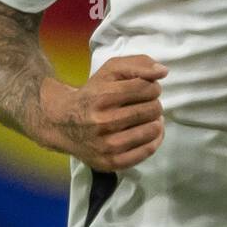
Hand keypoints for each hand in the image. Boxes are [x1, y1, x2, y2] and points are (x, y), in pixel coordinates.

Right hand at [39, 55, 166, 171]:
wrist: (63, 124)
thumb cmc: (93, 94)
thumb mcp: (110, 70)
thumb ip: (138, 64)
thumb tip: (163, 71)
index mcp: (102, 97)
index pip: (146, 88)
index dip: (152, 86)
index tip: (145, 89)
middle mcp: (103, 123)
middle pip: (152, 109)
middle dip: (153, 103)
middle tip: (142, 104)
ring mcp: (107, 145)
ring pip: (153, 129)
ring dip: (155, 120)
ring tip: (144, 118)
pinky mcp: (112, 162)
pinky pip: (148, 150)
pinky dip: (154, 139)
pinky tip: (146, 131)